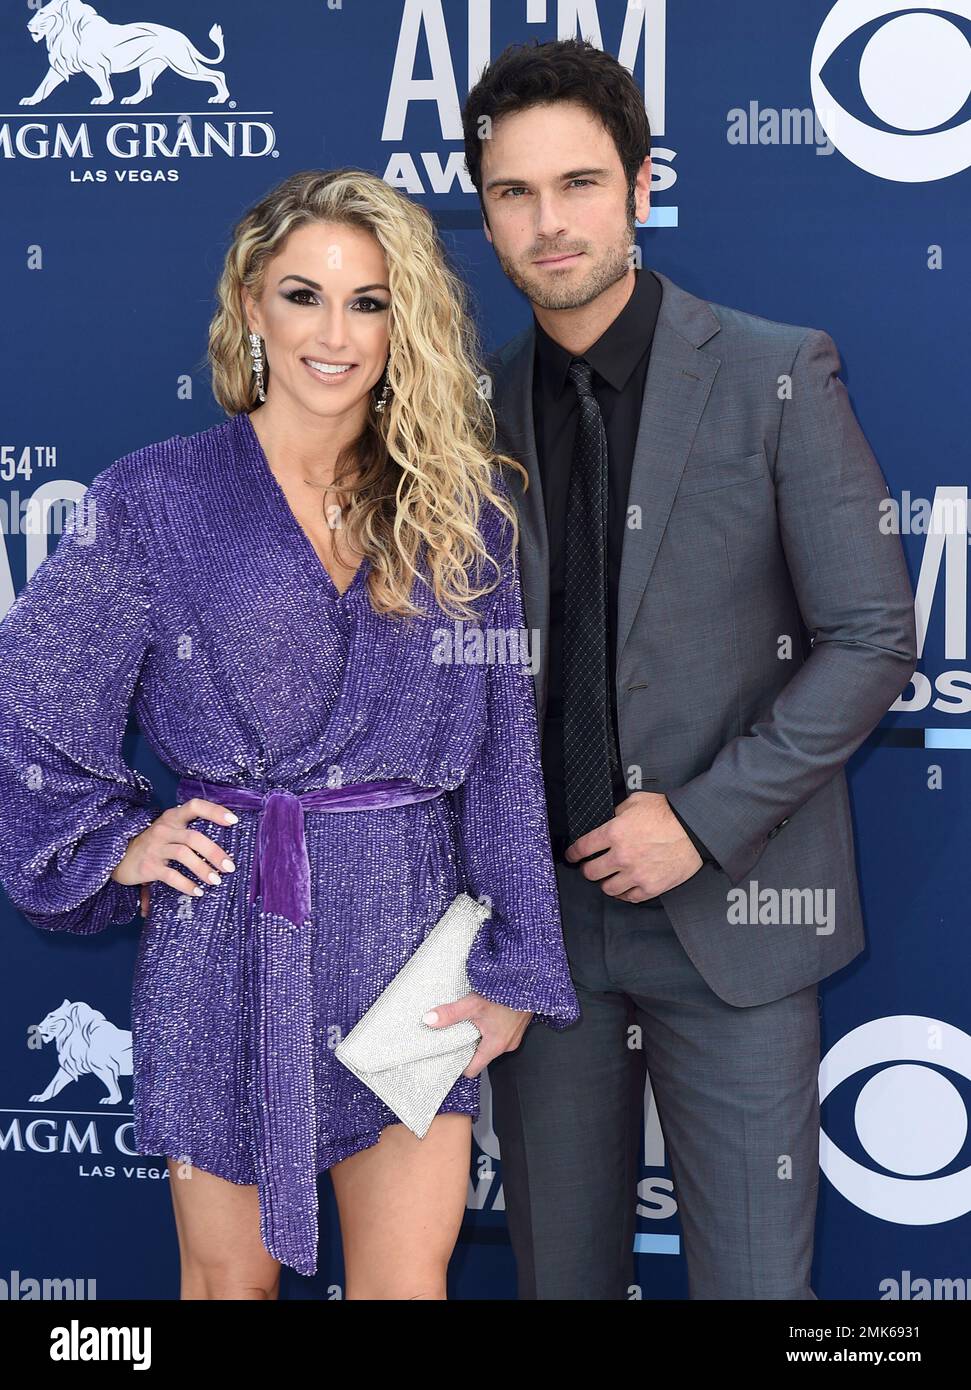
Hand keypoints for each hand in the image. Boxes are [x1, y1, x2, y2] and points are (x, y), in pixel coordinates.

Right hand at [110, 797, 238, 918]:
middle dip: (214, 852)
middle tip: (230, 867)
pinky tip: (197, 892)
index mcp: (172, 817)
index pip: (195, 806)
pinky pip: (170, 875)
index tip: (234, 820)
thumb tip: (224, 850)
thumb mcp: (170, 831)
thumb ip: (190, 833)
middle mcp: (163, 829)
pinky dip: (186, 885)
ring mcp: (155, 847)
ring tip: (216, 881)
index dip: (214, 811)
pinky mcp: (148, 866)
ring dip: (203, 869)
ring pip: (183, 855)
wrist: (119, 857)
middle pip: (193, 837)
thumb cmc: (154, 844)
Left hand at [421, 992, 533, 1076]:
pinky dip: (490, 1026)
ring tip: (468, 1022)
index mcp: (495, 1045)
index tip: (448, 1057)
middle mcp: (507, 1044)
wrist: (530, 980)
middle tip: (454, 1035)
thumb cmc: (508, 993)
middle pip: (481, 1055)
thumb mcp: (474, 1003)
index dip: (459, 1066)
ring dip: (479, 1034)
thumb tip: (430, 1020)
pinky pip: (499, 1032)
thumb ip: (451, 1013)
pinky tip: (484, 1013)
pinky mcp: (517, 1024)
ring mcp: (513, 1034)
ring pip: (490, 1042)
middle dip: (467, 1046)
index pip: (473, 1069)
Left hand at [563, 791, 702, 902]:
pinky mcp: (651, 887)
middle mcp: (621, 856)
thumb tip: (608, 820)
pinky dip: (626, 893)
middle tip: (591, 867)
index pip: (582, 848)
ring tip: (610, 878)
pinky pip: (630, 898)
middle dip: (588, 869)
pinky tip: (626, 887)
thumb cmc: (668, 812)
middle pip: (591, 872)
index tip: (572, 856)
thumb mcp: (636, 802)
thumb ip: (617, 812)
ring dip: (606, 883)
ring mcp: (636, 874)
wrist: (696, 828)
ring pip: (608, 889)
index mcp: (614, 832)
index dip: (573, 853)